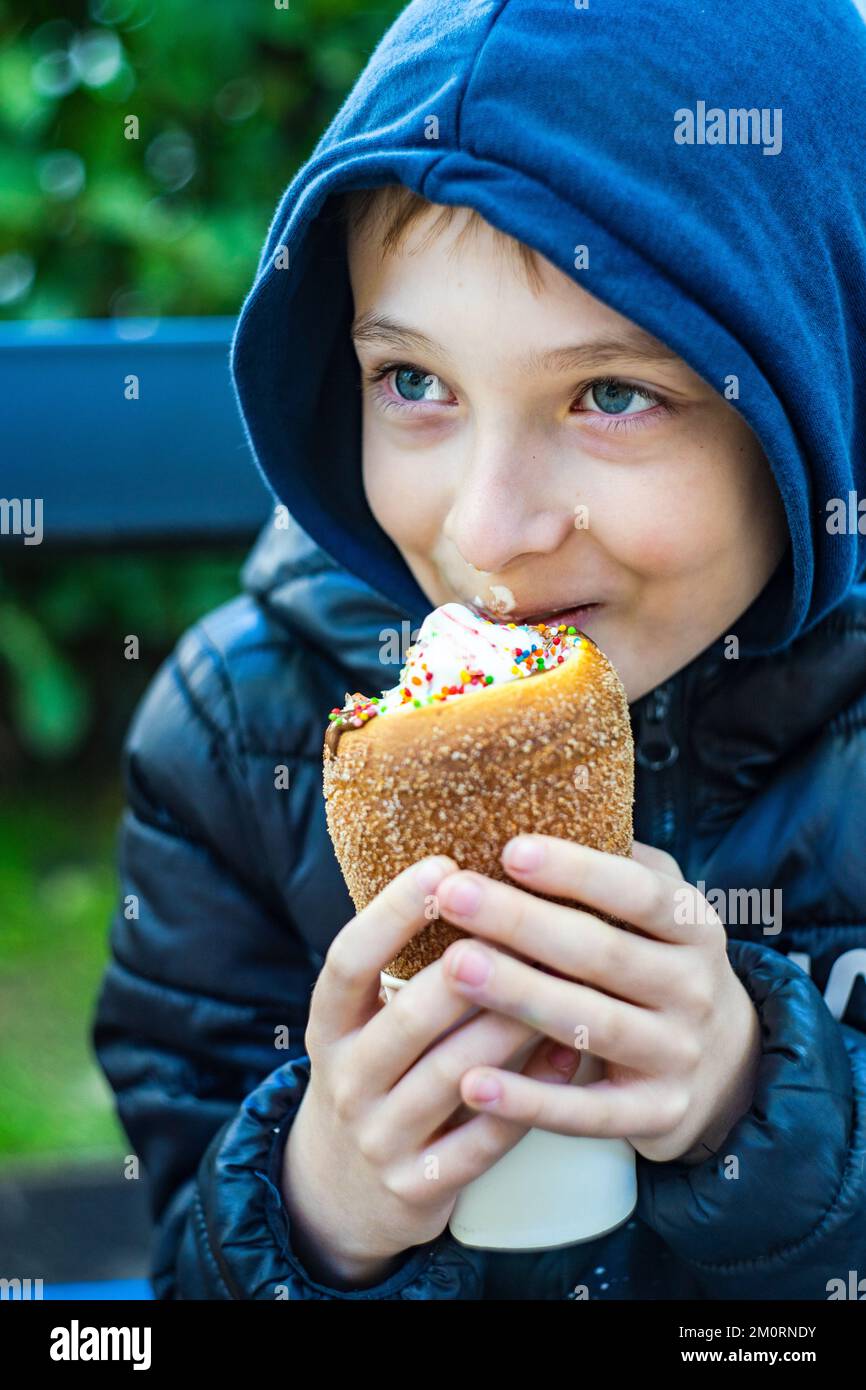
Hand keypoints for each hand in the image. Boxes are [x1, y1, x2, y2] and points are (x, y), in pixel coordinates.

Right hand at [282, 855, 580, 1288]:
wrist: (344, 1194)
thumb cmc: (379, 1075)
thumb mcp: (367, 1023)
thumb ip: (409, 967)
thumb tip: (489, 881)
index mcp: (328, 1026)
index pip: (348, 960)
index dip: (391, 913)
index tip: (441, 865)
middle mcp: (346, 1079)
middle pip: (409, 1016)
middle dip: (472, 966)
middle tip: (528, 920)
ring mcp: (380, 1137)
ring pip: (454, 1075)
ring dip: (511, 1024)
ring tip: (564, 981)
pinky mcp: (419, 1185)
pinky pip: (484, 1139)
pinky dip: (529, 1096)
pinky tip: (568, 1057)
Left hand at [432, 835, 762, 1164]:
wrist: (727, 1070)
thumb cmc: (662, 966)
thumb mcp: (661, 913)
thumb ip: (617, 866)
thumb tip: (537, 801)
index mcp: (694, 927)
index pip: (639, 893)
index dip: (578, 871)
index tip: (511, 849)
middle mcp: (695, 989)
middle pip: (602, 954)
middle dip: (523, 924)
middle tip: (455, 895)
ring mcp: (678, 1055)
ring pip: (591, 1025)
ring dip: (519, 996)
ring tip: (454, 968)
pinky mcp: (658, 1115)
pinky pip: (587, 1112)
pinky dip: (530, 1101)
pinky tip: (472, 1083)